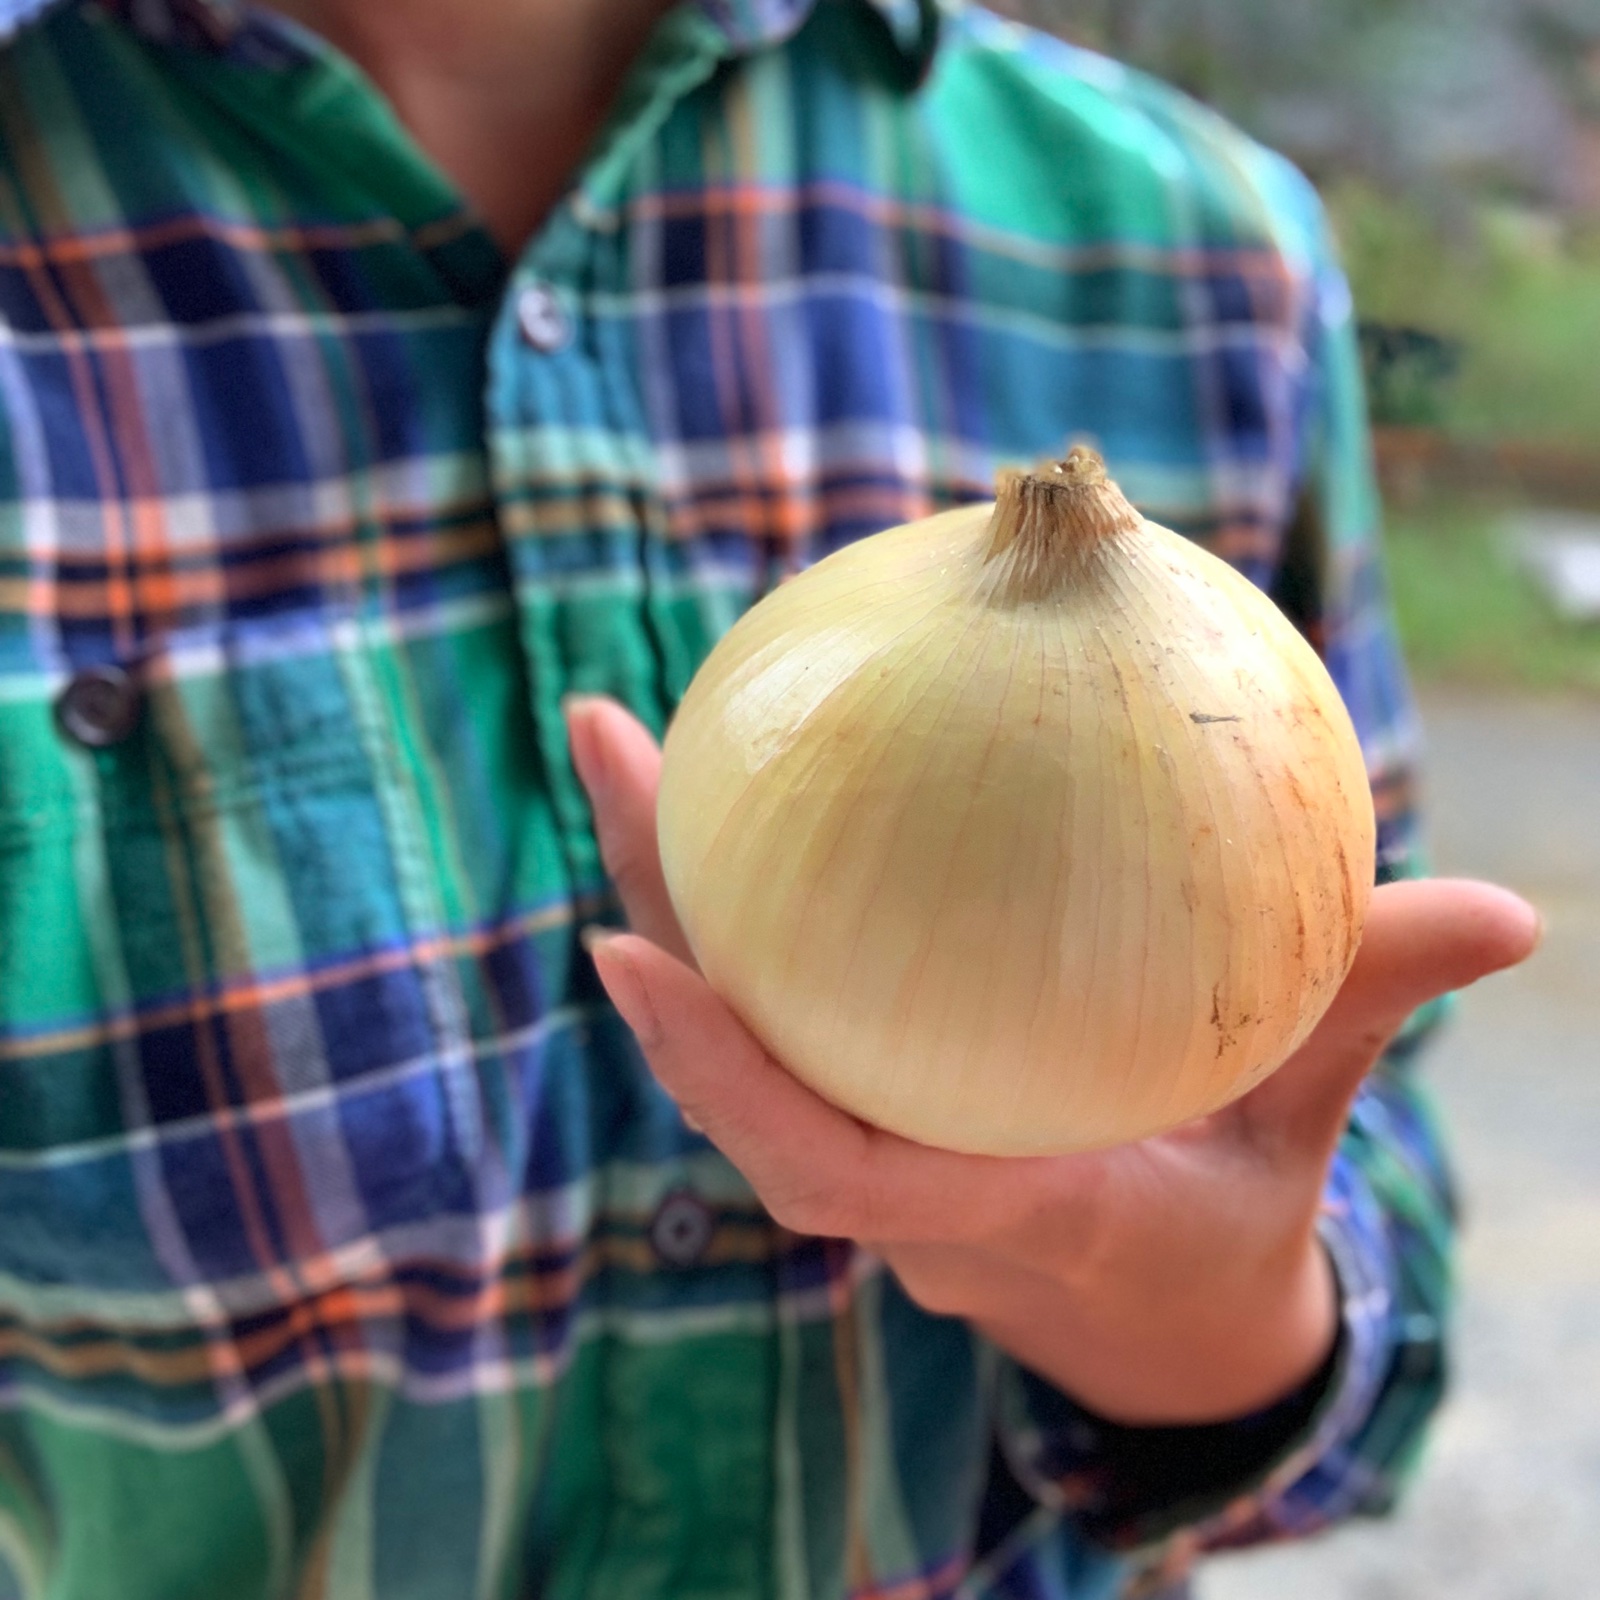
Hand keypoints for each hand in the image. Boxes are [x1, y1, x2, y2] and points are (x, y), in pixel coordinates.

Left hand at [565, 696, 1540, 1424]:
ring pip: (731, 1014)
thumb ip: (1364, 1009)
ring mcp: (866, 1133)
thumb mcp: (1297, 1120)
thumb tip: (1505, 914)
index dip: (722, 1073)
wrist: (1155, 1311)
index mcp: (991, 1203)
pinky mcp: (861, 1086)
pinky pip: (775, 990)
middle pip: (730, 1065)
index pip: (829, 1168)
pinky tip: (730, 781)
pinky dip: (733, 893)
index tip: (627, 948)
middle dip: (653, 910)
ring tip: (618, 724)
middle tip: (604, 735)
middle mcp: (893, 1174)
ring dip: (664, 875)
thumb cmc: (1224, 1209)